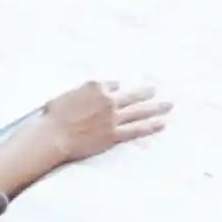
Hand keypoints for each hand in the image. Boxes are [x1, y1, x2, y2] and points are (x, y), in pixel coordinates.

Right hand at [38, 81, 171, 163]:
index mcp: (95, 87)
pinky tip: (162, 124)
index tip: (119, 92)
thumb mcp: (66, 96)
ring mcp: (113, 117)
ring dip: (156, 108)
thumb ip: (82, 92)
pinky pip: (136, 130)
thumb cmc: (53, 117)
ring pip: (139, 110)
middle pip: (132, 95)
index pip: (112, 85)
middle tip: (155, 90)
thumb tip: (88, 91)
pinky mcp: (114, 134)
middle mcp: (108, 99)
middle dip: (145, 92)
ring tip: (169, 105)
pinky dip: (150, 127)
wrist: (53, 136)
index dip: (115, 90)